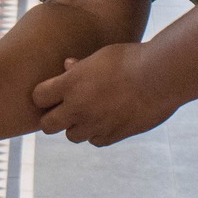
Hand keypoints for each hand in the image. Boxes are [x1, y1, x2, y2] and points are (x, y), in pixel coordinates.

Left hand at [30, 43, 179, 146]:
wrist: (160, 77)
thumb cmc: (131, 59)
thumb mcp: (101, 55)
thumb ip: (80, 66)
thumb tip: (67, 67)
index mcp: (70, 84)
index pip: (38, 97)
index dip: (43, 95)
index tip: (52, 91)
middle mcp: (78, 108)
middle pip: (48, 125)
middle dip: (53, 117)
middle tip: (65, 108)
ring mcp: (95, 124)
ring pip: (72, 136)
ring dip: (77, 126)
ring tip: (91, 112)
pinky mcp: (113, 135)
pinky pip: (96, 141)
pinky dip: (98, 133)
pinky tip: (108, 119)